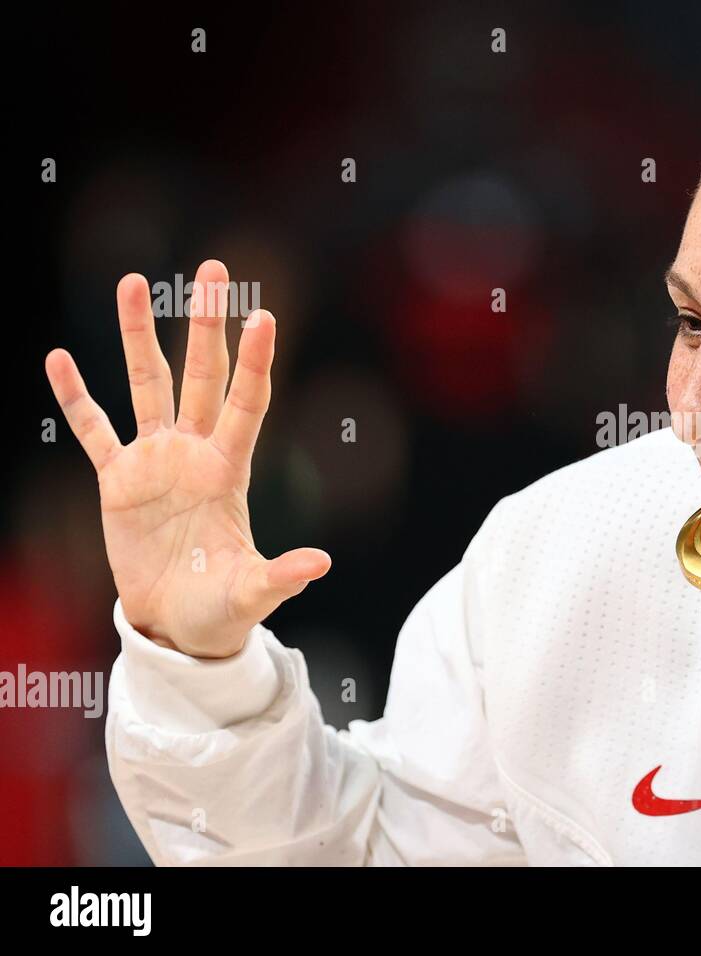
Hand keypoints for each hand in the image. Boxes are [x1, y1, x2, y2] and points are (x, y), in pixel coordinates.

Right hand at [44, 261, 329, 657]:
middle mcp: (194, 453)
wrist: (179, 625)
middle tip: (212, 269)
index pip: (247, 404)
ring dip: (139, 335)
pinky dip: (76, 397)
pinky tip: (61, 358)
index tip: (263, 315)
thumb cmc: (223, 608)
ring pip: (146, 384)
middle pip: (201, 375)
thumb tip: (321, 564)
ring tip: (133, 281)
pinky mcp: (118, 480)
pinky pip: (93, 429)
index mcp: (230, 472)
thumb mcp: (252, 593)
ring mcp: (155, 461)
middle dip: (205, 324)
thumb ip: (281, 576)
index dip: (253, 362)